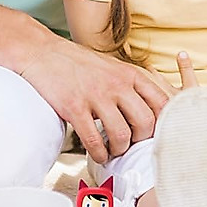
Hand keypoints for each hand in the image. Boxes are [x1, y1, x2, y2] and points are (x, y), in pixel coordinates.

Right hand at [19, 38, 168, 162]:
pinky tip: (98, 154)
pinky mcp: (74, 107)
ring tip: (113, 151)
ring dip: (119, 149)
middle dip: (141, 141)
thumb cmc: (79, 64)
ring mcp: (96, 95)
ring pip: (121, 134)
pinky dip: (99, 154)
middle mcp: (117, 84)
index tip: (155, 134)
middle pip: (145, 122)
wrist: (43, 52)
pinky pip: (93, 140)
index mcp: (130, 74)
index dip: (163, 123)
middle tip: (132, 145)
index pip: (160, 102)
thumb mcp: (113, 67)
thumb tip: (149, 112)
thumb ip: (131, 86)